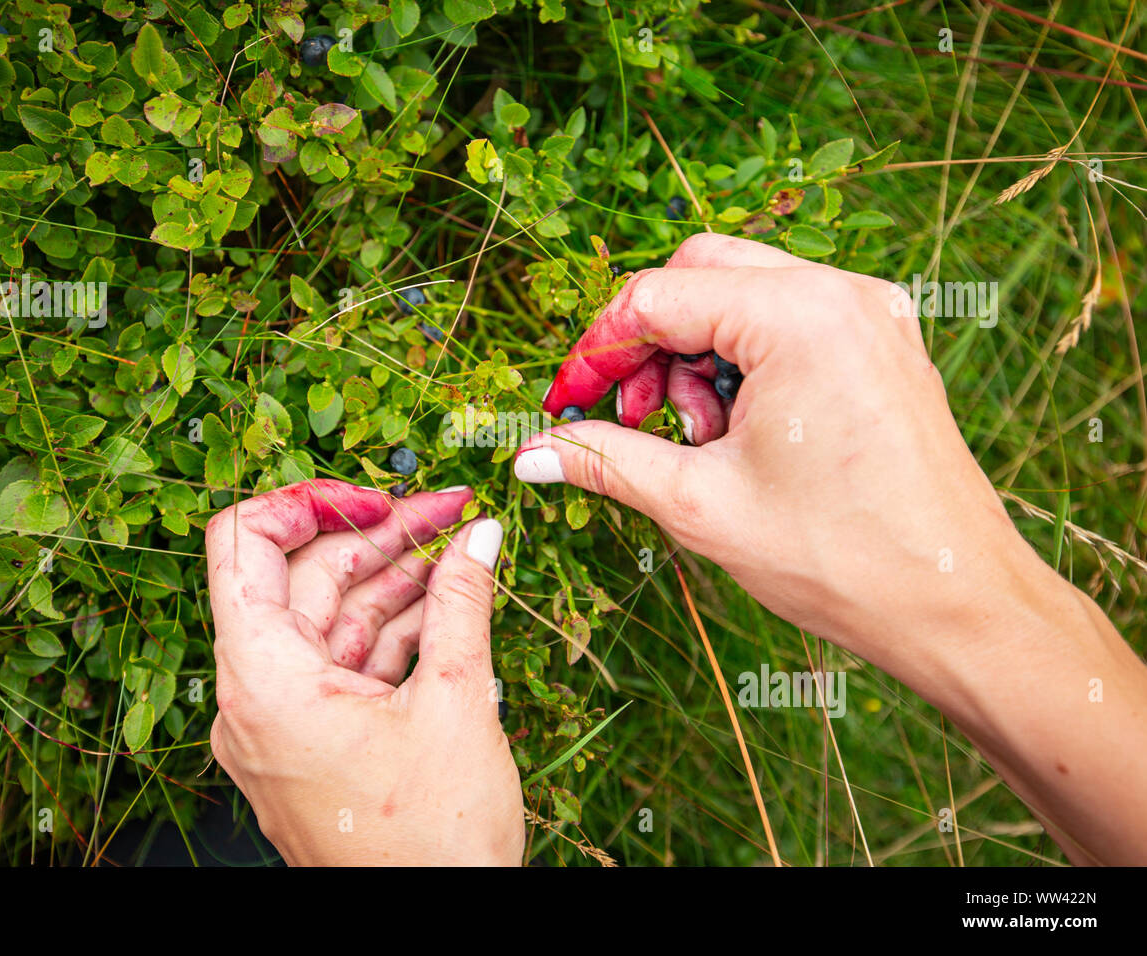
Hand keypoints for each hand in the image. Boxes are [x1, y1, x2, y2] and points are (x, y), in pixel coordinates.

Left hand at [206, 479, 522, 865]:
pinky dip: (396, 632)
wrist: (440, 933)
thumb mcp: (457, 704)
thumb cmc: (433, 844)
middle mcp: (257, 699)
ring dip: (398, 582)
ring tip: (466, 549)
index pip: (242, 545)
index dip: (308, 502)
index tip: (379, 496)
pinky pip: (347, 667)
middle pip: (302, 580)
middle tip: (455, 510)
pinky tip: (451, 604)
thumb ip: (463, 604)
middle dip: (382, 538)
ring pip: (332, 622)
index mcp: (263, 680)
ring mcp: (285, 726)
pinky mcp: (316, 746)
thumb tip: (481, 535)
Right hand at [519, 234, 1146, 863]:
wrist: (957, 605)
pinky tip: (736, 431)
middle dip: (647, 342)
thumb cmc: (843, 558)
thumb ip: (607, 461)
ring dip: (694, 354)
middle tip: (627, 417)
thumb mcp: (702, 506)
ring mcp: (871, 315)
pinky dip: (743, 361)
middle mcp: (842, 294)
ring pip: (742, 294)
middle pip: (700, 272)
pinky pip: (788, 321)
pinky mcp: (883, 344)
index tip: (566, 405)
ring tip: (695, 439)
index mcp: (799, 317)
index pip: (657, 295)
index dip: (597, 351)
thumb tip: (532, 452)